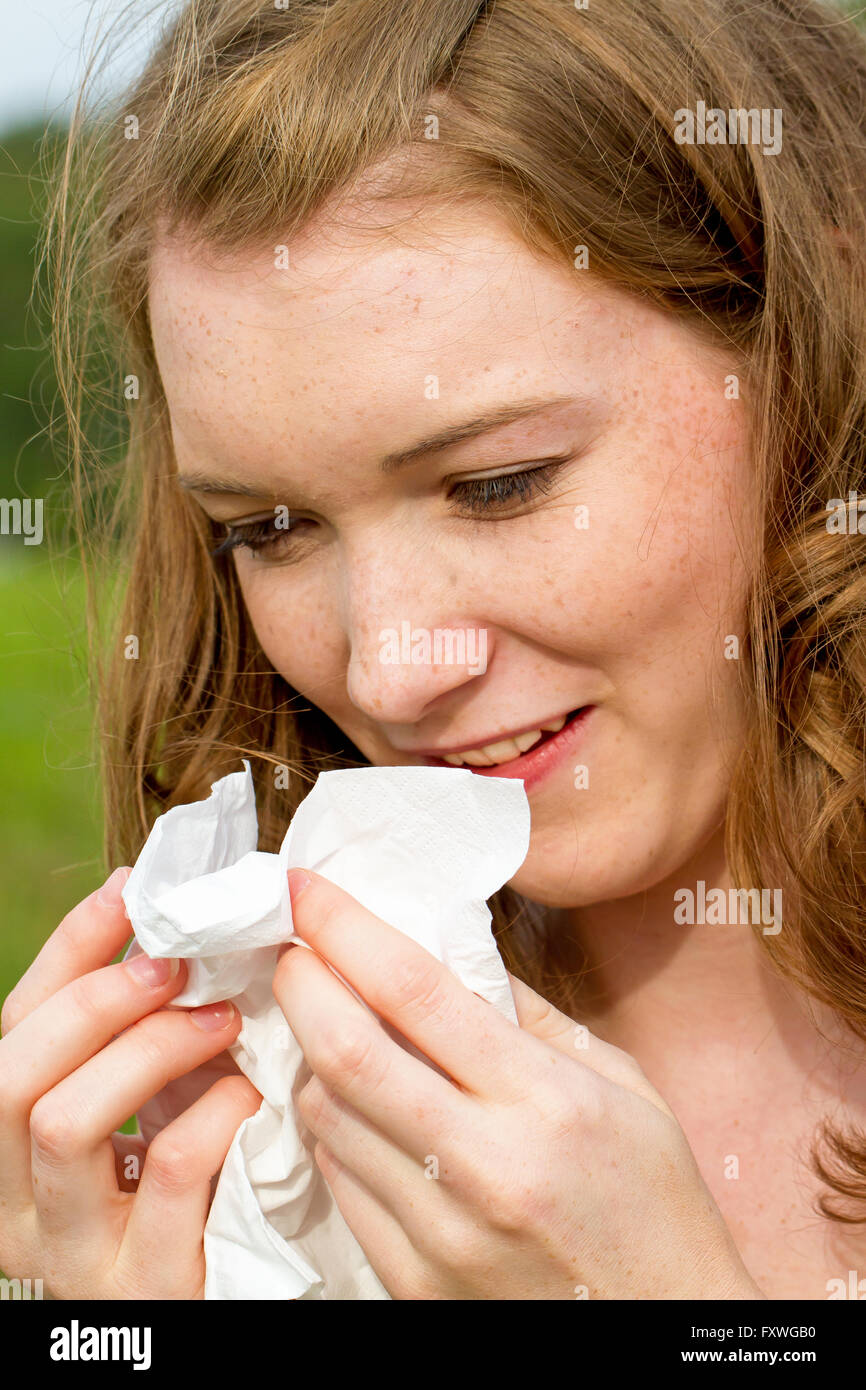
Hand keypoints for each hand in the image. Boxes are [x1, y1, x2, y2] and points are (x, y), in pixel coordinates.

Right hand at [0, 867, 261, 1298]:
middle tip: (177, 964)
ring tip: (219, 1020)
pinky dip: (213, 1111)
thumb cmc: (190, 1193)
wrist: (225, 1300)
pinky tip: (249, 1096)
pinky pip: (166, 1171)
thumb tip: (169, 929)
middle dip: (96, 1001)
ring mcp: (74, 1250)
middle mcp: (18, 1202)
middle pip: (10, 1076)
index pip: (12, 1029)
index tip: (130, 891)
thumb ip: (140, 1038)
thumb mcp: (147, 1108)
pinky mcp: (144, 1282)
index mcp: (12, 1146)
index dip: (68, 951)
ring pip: (64, 1121)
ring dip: (149, 1048)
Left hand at [274, 869, 762, 1300]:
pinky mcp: (413, 1282)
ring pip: (327, 1116)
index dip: (346, 930)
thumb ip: (529, 1016)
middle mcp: (484, 1165)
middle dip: (302, 983)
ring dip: (311, 1056)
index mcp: (545, 1100)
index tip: (309, 891)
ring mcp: (441, 1233)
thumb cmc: (655, 1200)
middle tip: (293, 949)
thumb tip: (445, 952)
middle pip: (346, 1053)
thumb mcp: (622, 1084)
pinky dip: (333, 1127)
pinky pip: (340, 1181)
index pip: (415, 993)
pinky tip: (358, 1105)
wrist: (662, 1327)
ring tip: (331, 1026)